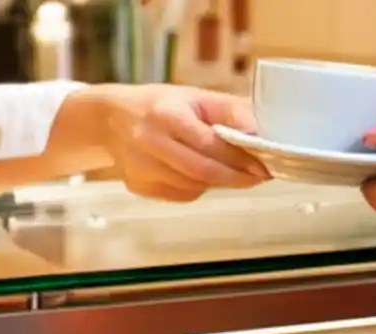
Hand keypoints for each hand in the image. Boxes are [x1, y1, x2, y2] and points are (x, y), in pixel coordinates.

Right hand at [81, 84, 269, 201]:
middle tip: (258, 177)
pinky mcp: (138, 186)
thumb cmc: (159, 105)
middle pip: (203, 172)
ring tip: (232, 172)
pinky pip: (180, 195)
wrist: (110, 118)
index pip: (211, 145)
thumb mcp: (194, 96)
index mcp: (166, 116)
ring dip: (219, 183)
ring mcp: (141, 168)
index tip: (264, 166)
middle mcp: (150, 143)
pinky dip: (198, 188)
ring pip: (193, 186)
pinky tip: (199, 174)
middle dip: (236, 178)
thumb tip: (261, 130)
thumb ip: (229, 110)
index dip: (241, 159)